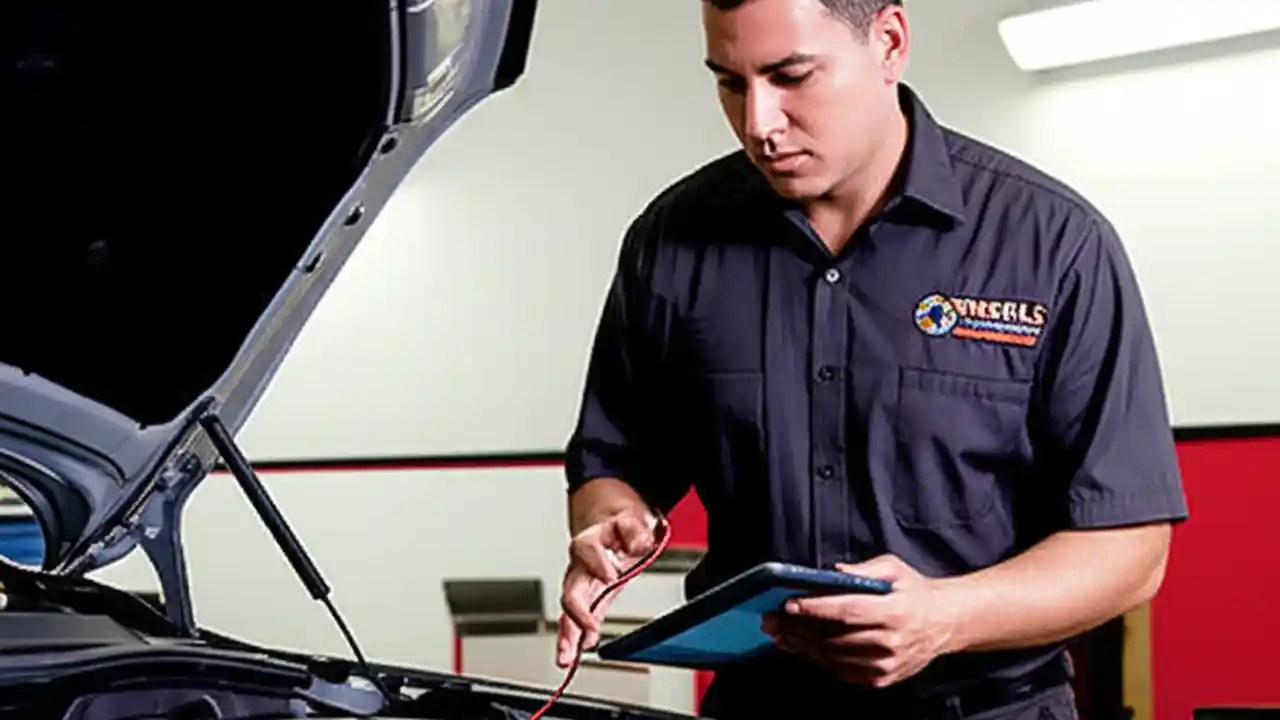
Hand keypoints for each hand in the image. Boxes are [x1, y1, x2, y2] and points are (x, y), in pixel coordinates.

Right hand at [555, 507, 657, 666]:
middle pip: (571, 588)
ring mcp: (581, 585)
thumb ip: (634, 529)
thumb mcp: (632, 519)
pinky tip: (577, 653)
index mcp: (589, 541)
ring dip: (567, 634)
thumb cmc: (619, 526)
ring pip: (568, 612)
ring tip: (566, 656)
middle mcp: (579, 566)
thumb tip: (636, 543)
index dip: (597, 562)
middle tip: (587, 625)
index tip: (611, 575)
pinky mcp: (588, 600)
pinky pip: (577, 621)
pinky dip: (576, 638)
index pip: (586, 549)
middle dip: (575, 611)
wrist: (612, 530)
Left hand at [762, 555, 956, 687]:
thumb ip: (864, 569)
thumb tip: (833, 572)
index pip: (846, 611)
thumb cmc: (914, 591)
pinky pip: (843, 671)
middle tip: (771, 621)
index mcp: (893, 612)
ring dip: (803, 647)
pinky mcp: (882, 678)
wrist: (945, 623)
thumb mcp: (894, 569)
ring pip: (834, 658)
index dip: (815, 609)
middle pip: (834, 638)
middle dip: (798, 629)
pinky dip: (820, 660)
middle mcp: (889, 642)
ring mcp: (886, 664)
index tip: (789, 604)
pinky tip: (803, 648)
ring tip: (780, 635)